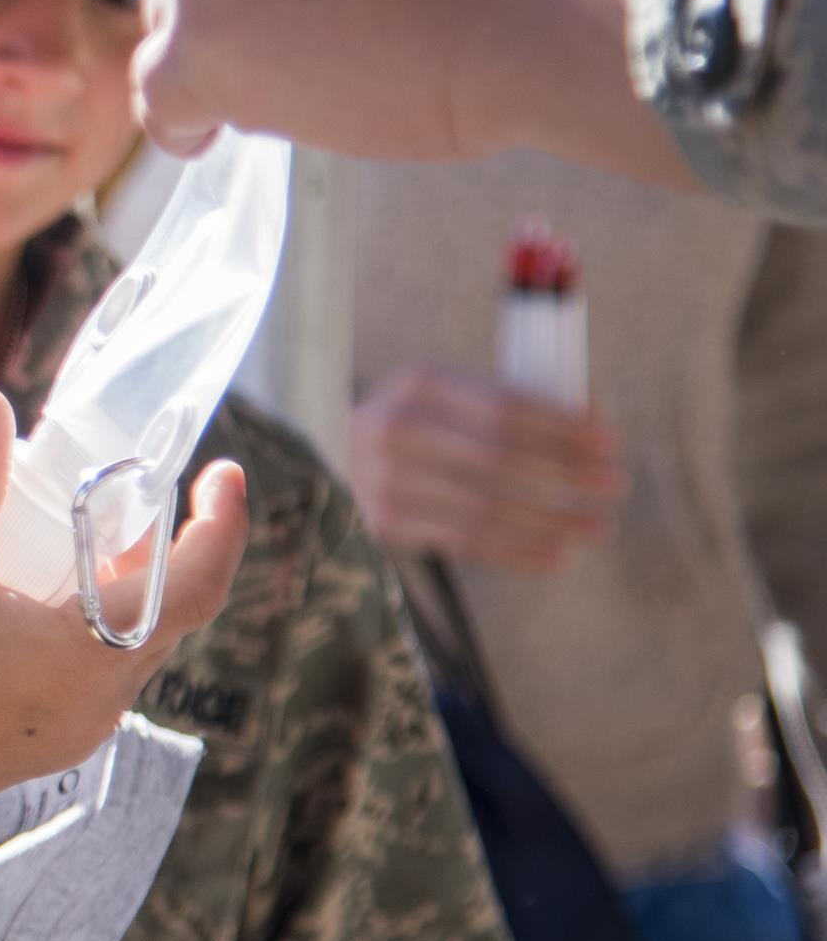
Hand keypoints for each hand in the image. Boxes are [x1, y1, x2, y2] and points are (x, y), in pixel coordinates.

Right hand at [0, 383, 249, 908]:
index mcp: (85, 660)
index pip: (195, 587)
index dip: (221, 526)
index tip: (222, 472)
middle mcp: (99, 705)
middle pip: (168, 612)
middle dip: (161, 541)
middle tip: (135, 483)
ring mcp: (78, 731)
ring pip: (132, 642)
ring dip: (121, 581)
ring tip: (82, 527)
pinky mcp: (49, 741)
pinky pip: (97, 670)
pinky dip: (90, 619)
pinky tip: (39, 590)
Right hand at [350, 365, 622, 572]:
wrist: (327, 458)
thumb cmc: (415, 427)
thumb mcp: (447, 398)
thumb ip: (509, 404)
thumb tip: (592, 419)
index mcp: (418, 384)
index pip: (504, 408)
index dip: (563, 427)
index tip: (610, 442)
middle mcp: (393, 428)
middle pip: (500, 458)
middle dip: (567, 474)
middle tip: (613, 486)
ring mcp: (383, 480)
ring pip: (486, 506)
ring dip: (551, 520)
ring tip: (595, 526)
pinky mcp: (381, 523)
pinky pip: (464, 541)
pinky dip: (516, 551)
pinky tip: (555, 556)